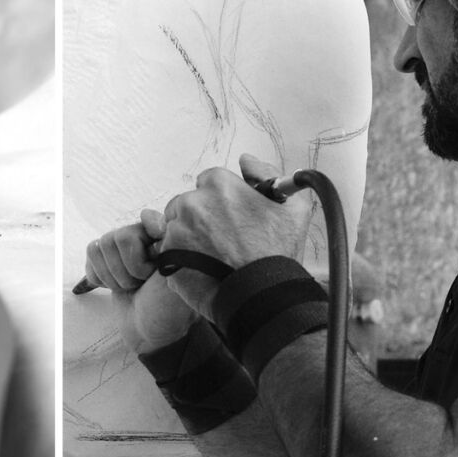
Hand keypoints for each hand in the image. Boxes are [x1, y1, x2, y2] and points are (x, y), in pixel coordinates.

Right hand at [83, 210, 197, 349]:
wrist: (151, 333)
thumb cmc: (170, 308)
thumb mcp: (179, 275)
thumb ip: (167, 242)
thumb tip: (147, 215)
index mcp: (166, 239)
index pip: (147, 220)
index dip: (146, 238)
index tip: (155, 257)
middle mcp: (145, 239)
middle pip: (118, 236)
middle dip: (128, 268)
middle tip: (142, 283)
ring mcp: (124, 250)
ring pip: (101, 245)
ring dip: (114, 275)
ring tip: (131, 287)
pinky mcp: (107, 261)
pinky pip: (91, 254)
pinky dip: (99, 275)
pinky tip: (114, 286)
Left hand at [160, 153, 314, 318]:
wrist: (262, 296)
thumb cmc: (278, 254)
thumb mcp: (290, 208)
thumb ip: (267, 175)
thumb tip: (245, 160)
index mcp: (218, 185)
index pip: (209, 183)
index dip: (220, 202)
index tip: (230, 219)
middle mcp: (192, 202)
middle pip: (188, 203)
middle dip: (201, 217)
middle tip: (222, 241)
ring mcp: (176, 229)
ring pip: (177, 226)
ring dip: (190, 237)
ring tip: (214, 257)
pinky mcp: (167, 255)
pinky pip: (169, 251)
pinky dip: (182, 258)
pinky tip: (203, 269)